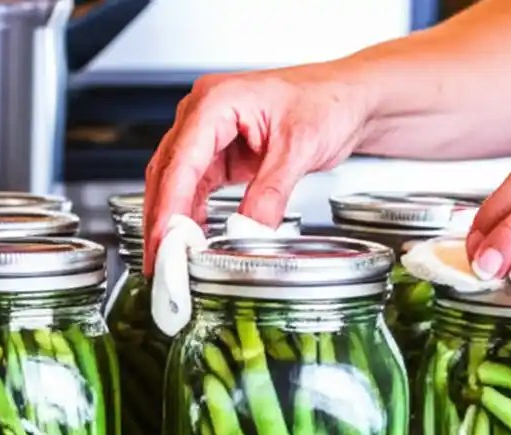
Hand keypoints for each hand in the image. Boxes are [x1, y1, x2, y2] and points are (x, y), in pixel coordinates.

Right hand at [143, 65, 373, 272]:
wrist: (350, 98)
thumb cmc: (329, 99)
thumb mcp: (300, 148)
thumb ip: (270, 193)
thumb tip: (248, 232)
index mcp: (216, 101)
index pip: (180, 163)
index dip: (168, 208)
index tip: (163, 242)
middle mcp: (203, 114)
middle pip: (166, 173)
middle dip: (160, 220)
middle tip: (160, 260)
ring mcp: (208, 134)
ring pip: (175, 183)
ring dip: (172, 220)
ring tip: (173, 256)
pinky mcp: (218, 154)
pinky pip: (194, 188)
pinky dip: (191, 214)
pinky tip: (193, 237)